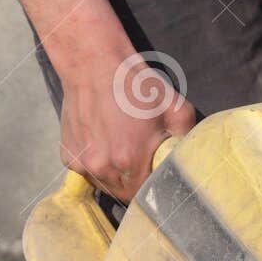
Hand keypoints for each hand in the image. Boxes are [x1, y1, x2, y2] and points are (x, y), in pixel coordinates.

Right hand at [59, 53, 195, 201]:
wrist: (93, 64)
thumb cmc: (135, 85)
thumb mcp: (175, 108)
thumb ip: (187, 139)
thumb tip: (193, 161)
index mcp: (130, 161)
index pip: (146, 196)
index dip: (155, 190)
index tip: (159, 179)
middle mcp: (102, 168)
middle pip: (125, 195)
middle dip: (137, 185)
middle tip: (143, 165)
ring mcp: (82, 164)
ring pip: (106, 186)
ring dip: (117, 178)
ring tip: (123, 154)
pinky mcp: (68, 156)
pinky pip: (88, 173)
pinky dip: (98, 166)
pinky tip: (104, 145)